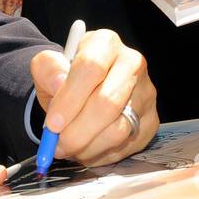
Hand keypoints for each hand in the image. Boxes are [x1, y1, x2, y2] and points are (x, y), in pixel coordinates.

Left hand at [30, 29, 158, 165]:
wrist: (84, 90)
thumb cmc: (65, 77)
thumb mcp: (47, 66)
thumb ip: (48, 69)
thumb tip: (59, 83)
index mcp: (106, 43)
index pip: (91, 68)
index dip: (70, 99)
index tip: (52, 124)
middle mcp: (132, 64)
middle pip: (108, 103)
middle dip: (78, 132)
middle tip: (57, 146)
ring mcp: (146, 93)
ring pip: (119, 129)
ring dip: (88, 147)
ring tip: (69, 148)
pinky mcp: (151, 121)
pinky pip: (126, 146)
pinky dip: (100, 155)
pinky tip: (86, 149)